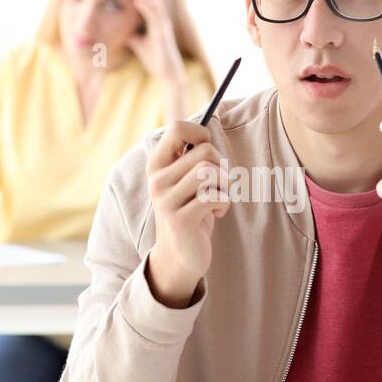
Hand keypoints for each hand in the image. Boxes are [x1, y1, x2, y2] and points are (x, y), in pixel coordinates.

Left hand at [126, 0, 185, 87]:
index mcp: (157, 22)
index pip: (149, 2)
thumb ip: (132, 35)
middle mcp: (162, 21)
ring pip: (155, 3)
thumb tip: (119, 31)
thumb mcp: (138, 44)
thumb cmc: (155, 58)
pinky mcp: (163, 33)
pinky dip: (145, 5)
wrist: (167, 73)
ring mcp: (164, 26)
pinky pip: (154, 15)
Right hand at [144, 120, 229, 307]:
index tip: (207, 152)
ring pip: (210, 172)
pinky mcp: (180, 219)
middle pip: (205, 151)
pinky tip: (217, 213)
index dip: (201, 134)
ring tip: (219, 198)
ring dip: (225, 185)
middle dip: (222, 166)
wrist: (179, 256)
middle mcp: (157, 180)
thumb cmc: (190, 211)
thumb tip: (209, 126)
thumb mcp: (186, 181)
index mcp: (157, 165)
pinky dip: (224, 204)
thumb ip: (191, 157)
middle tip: (219, 184)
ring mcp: (166, 200)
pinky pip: (215, 197)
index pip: (177, 128)